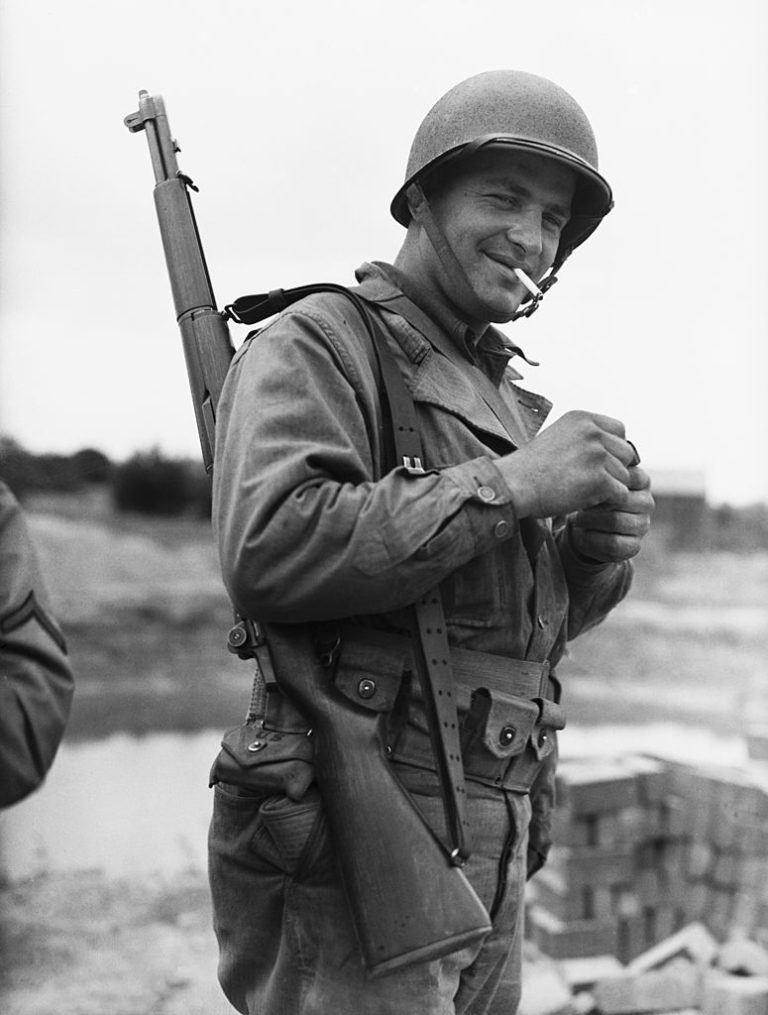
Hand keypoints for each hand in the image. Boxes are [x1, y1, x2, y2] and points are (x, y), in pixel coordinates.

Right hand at [496, 410, 640, 518]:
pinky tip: (586, 502)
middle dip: (614, 470)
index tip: (596, 465)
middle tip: (591, 483)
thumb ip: (585, 438)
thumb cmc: (531, 468)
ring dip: (609, 488)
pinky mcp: (599, 479)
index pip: (619, 431)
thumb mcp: (557, 438)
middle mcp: (592, 432)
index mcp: (582, 419)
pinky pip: (620, 494)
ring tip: (582, 493)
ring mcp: (597, 455)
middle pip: (626, 453)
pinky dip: (606, 503)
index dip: (612, 451)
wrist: (513, 486)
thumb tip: (616, 448)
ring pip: (625, 476)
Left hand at [569, 467, 653, 562]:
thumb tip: (591, 449)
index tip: (580, 483)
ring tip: (575, 518)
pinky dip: (592, 538)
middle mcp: (646, 502)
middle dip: (594, 502)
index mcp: (640, 480)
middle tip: (576, 502)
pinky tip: (581, 533)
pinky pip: (613, 543)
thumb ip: (598, 464)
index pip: (626, 477)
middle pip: (621, 499)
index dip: (600, 482)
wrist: (583, 527)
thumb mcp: (593, 476)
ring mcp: (643, 525)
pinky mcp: (634, 546)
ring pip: (616, 521)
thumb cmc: (588, 495)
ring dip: (590, 520)